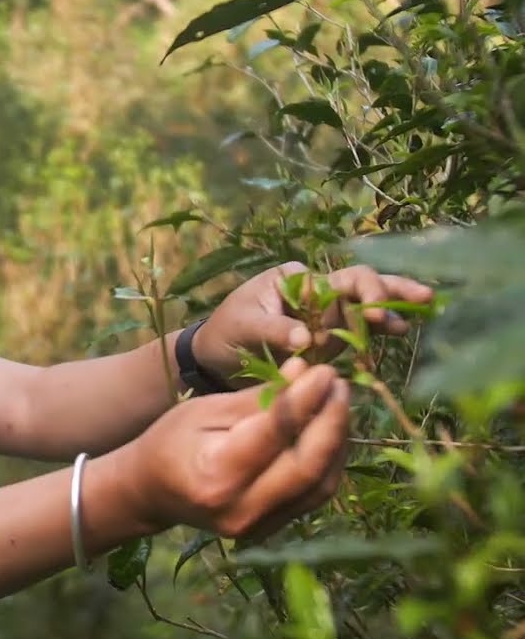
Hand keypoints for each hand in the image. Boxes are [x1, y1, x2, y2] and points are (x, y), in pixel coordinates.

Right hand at [117, 358, 349, 539]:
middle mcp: (241, 509)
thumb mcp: (205, 409)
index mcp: (216, 474)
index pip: (275, 433)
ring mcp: (258, 526)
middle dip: (332, 421)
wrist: (151, 492)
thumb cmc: (171, 441)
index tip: (325, 370)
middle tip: (340, 384)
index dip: (306, 399)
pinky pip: (313, 495)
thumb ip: (258, 397)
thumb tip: (305, 371)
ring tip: (337, 403)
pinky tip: (327, 432)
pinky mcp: (271, 530)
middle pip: (308, 466)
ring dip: (337, 441)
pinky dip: (327, 461)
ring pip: (320, 484)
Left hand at [193, 262, 433, 383]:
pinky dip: (376, 333)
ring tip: (422, 312)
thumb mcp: (244, 326)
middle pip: (361, 285)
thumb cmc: (225, 333)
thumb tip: (307, 339)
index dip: (363, 292)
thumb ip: (275, 329)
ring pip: (364, 307)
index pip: (339, 279)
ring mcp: (324, 317)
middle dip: (391, 289)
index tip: (374, 313)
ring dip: (391, 310)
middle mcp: (316, 293)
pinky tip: (398, 334)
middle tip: (424, 297)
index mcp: (296, 280)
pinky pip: (356, 334)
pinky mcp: (327, 341)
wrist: (214, 359)